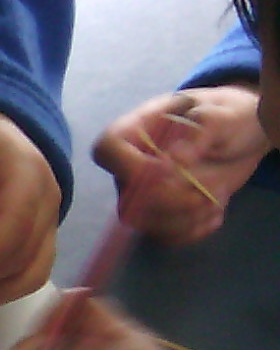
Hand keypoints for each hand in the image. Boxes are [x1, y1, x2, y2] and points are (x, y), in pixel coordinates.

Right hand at [92, 87, 265, 246]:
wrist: (242, 135)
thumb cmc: (227, 116)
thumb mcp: (222, 115)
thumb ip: (201, 130)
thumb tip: (176, 159)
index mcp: (134, 130)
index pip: (108, 150)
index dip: (134, 167)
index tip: (172, 169)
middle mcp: (129, 165)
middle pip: (127, 199)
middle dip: (172, 203)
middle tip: (208, 195)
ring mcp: (142, 193)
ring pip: (145, 222)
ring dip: (187, 218)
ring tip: (218, 200)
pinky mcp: (159, 213)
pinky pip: (163, 235)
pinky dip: (194, 231)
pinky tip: (216, 213)